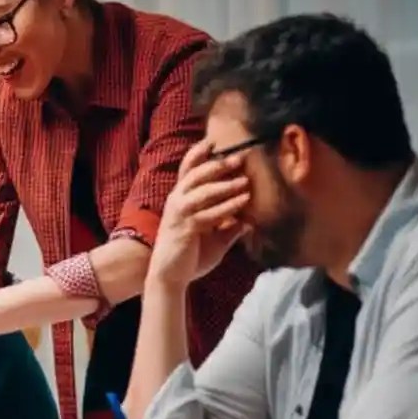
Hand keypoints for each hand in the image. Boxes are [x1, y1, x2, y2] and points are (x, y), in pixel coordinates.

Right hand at [149, 140, 251, 288]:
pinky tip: (243, 202)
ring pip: (202, 191)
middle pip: (195, 174)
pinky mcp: (186, 228)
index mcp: (181, 199)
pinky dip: (227, 206)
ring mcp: (180, 214)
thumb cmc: (189, 256)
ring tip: (245, 181)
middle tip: (239, 158)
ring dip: (225, 184)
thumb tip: (248, 220)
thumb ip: (228, 227)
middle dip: (218, 164)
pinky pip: (209, 213)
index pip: (188, 170)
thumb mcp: (214, 239)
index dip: (198, 154)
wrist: (169, 276)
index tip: (214, 141)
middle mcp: (177, 202)